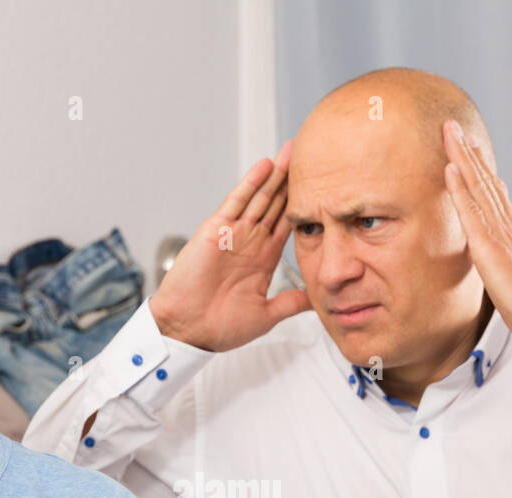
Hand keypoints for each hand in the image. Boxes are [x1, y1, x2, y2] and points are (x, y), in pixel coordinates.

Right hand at [149, 141, 311, 351]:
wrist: (189, 331)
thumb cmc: (220, 328)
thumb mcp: (266, 315)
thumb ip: (291, 302)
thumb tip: (318, 300)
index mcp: (263, 261)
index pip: (287, 225)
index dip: (303, 206)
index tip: (322, 189)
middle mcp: (250, 243)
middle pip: (275, 205)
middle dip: (291, 182)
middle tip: (311, 158)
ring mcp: (233, 235)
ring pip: (260, 198)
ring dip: (275, 175)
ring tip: (292, 152)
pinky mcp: (216, 231)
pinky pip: (236, 202)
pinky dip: (250, 183)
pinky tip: (265, 166)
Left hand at [442, 119, 511, 358]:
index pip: (494, 195)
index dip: (479, 169)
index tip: (466, 147)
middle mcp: (511, 228)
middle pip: (487, 183)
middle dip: (469, 153)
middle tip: (453, 126)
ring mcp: (502, 237)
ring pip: (480, 190)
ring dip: (464, 160)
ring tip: (450, 134)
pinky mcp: (493, 251)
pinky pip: (473, 215)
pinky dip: (462, 190)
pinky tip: (451, 170)